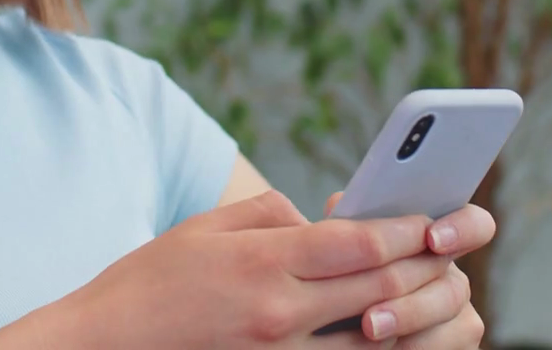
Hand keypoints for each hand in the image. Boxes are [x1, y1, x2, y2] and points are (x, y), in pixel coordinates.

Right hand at [61, 189, 461, 347]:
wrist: (99, 349)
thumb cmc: (149, 283)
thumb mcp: (205, 227)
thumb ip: (271, 215)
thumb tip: (321, 220)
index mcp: (264, 263)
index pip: (362, 242)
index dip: (410, 229)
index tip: (434, 219)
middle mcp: (281, 316)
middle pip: (382, 288)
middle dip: (427, 267)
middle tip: (452, 250)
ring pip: (378, 339)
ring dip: (415, 313)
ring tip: (435, 293)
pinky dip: (378, 349)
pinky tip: (388, 331)